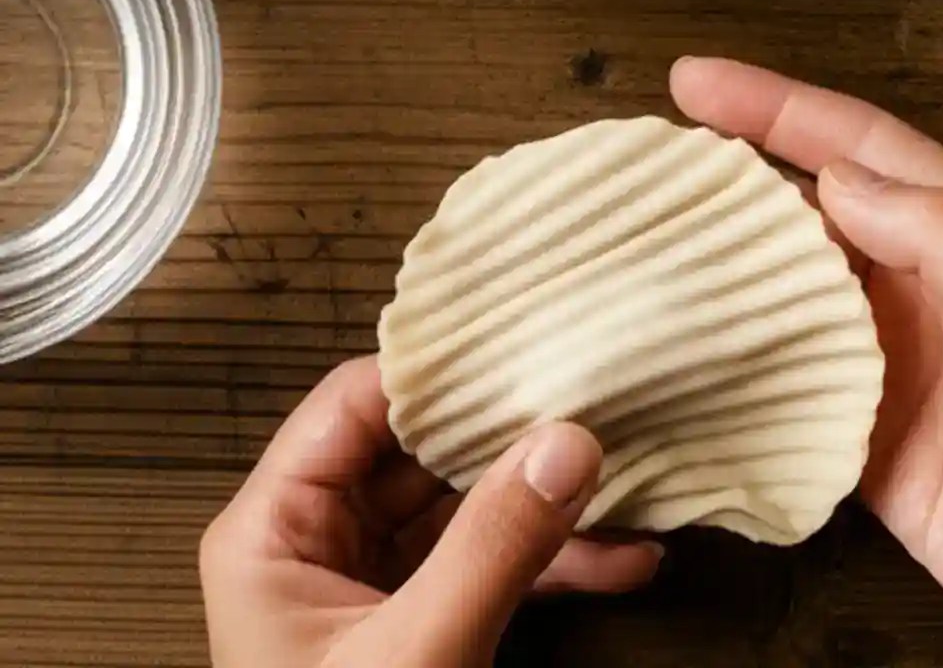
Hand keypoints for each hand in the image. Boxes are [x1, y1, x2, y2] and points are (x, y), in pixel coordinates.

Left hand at [199, 357, 660, 666]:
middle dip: (511, 436)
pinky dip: (557, 562)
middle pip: (422, 452)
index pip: (353, 406)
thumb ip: (493, 546)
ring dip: (550, 503)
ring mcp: (377, 581)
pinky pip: (493, 564)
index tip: (517, 344)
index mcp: (275, 529)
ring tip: (629, 482)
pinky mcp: (425, 616)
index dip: (434, 371)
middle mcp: (321, 542)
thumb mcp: (419, 651)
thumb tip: (565, 446)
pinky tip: (623, 558)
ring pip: (469, 509)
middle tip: (588, 400)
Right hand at [670, 57, 942, 666]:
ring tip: (638, 249)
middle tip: (644, 168)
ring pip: (788, 296)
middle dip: (731, 181)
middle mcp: (931, 289)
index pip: (864, 148)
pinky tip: (677, 353)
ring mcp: (894, 366)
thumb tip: (837, 183)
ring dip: (720, 270)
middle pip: (812, 215)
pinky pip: (785, 387)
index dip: (778, 109)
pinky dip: (730, 366)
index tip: (691, 84)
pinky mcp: (866, 439)